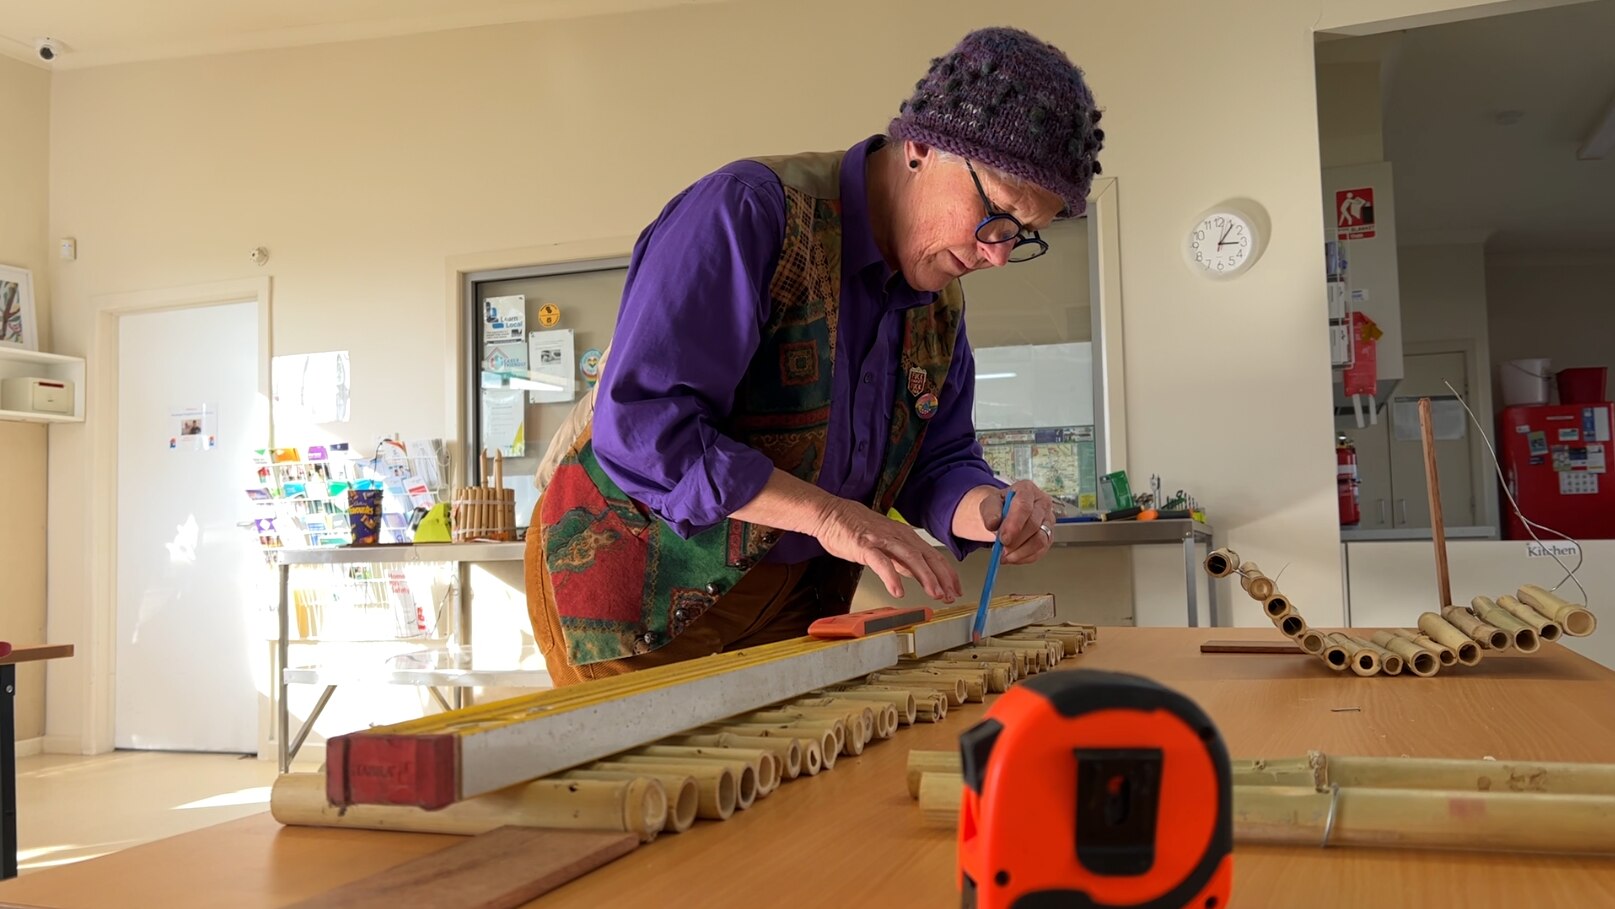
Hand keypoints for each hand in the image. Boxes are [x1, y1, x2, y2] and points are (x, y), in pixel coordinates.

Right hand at [810, 499, 962, 602]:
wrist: (830, 513)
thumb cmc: (855, 529)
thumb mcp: (886, 543)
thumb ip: (901, 558)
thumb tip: (918, 573)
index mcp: (905, 536)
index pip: (932, 556)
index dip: (947, 573)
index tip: (955, 589)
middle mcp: (898, 536)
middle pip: (927, 557)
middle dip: (942, 578)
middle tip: (951, 595)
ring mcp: (882, 540)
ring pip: (910, 558)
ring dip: (925, 577)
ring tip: (934, 594)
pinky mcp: (864, 546)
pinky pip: (881, 563)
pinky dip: (891, 577)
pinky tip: (898, 591)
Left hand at [978, 480, 1056, 564]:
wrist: (1006, 512)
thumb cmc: (1000, 506)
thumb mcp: (990, 503)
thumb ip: (990, 512)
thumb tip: (993, 524)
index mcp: (1027, 490)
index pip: (1024, 506)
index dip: (1014, 524)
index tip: (1003, 538)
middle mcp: (1042, 503)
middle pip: (1033, 524)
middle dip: (1016, 540)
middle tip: (1001, 550)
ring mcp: (1049, 520)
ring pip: (1040, 540)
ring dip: (1021, 552)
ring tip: (1005, 556)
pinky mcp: (1049, 536)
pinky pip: (1041, 551)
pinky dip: (1025, 557)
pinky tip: (1013, 557)